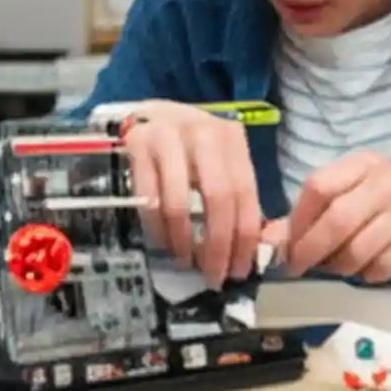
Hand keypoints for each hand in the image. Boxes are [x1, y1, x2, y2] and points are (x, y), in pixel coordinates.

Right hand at [122, 100, 261, 286]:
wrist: (150, 115)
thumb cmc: (190, 147)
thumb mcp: (219, 161)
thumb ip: (237, 196)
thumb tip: (253, 249)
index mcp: (232, 139)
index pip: (245, 194)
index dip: (244, 239)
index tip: (239, 270)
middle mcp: (204, 133)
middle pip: (218, 198)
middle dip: (217, 246)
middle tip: (213, 275)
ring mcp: (168, 137)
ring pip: (179, 203)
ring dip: (183, 242)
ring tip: (186, 261)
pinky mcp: (137, 145)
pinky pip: (148, 200)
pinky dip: (157, 229)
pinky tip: (164, 243)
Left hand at [285, 152, 390, 282]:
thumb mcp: (357, 190)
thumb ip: (316, 210)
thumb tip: (268, 238)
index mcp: (362, 165)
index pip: (318, 186)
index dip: (297, 219)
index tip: (287, 242)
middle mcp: (384, 183)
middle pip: (336, 221)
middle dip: (310, 250)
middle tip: (299, 266)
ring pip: (357, 249)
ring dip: (338, 266)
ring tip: (336, 265)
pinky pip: (381, 266)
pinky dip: (366, 274)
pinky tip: (367, 268)